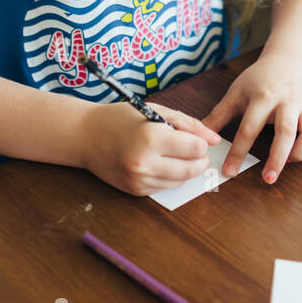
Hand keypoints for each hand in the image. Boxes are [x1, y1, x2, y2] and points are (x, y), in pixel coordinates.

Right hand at [83, 101, 222, 196]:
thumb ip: (189, 124)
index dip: (201, 142)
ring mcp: (139, 180)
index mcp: (151, 137)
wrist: (86, 136)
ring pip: (181, 181)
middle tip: (191, 149)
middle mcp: (145, 162)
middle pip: (192, 169)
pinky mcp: (135, 191)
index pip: (196, 149)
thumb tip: (215, 140)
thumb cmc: (121, 119)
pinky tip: (158, 163)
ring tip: (172, 154)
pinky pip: (165, 188)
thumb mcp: (156, 111)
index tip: (193, 137)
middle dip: (199, 159)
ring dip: (185, 169)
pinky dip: (168, 177)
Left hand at [203, 54, 301, 183]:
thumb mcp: (236, 91)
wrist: (289, 60)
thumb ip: (219, 115)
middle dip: (277, 158)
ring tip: (288, 162)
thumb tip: (200, 136)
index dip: (238, 152)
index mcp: (263, 96)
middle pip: (286, 132)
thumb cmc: (260, 79)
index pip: (249, 127)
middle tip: (267, 179)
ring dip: (301, 152)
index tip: (229, 171)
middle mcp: (287, 101)